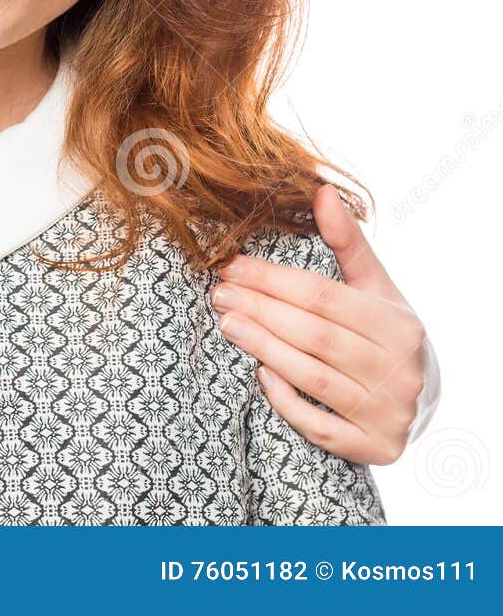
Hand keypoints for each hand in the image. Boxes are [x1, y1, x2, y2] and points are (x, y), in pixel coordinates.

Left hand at [211, 184, 428, 464]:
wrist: (421, 400)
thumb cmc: (384, 332)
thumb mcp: (374, 288)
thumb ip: (347, 244)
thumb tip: (321, 191)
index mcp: (397, 325)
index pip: (323, 297)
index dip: (273, 280)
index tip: (231, 265)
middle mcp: (400, 370)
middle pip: (315, 335)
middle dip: (260, 311)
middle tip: (218, 293)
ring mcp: (389, 413)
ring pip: (315, 378)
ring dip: (264, 349)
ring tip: (226, 324)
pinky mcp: (376, 449)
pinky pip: (322, 427)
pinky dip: (288, 403)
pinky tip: (260, 377)